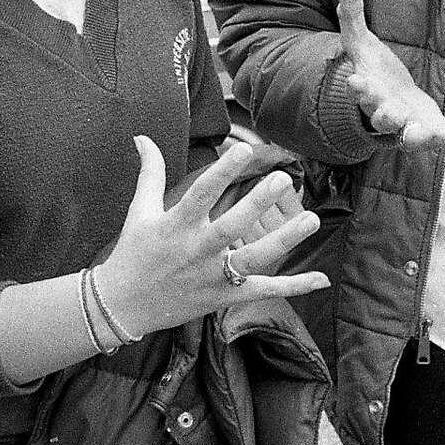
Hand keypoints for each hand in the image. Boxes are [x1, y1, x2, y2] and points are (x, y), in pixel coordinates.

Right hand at [95, 136, 330, 338]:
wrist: (123, 306)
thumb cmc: (133, 253)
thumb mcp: (139, 211)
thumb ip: (150, 173)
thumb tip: (143, 138)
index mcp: (175, 225)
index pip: (201, 194)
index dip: (222, 172)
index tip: (243, 150)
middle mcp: (196, 250)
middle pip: (231, 227)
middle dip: (257, 203)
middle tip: (282, 178)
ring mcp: (212, 276)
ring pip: (253, 259)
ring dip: (284, 241)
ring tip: (311, 219)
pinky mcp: (224, 297)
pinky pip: (263, 292)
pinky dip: (293, 286)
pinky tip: (322, 279)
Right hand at [335, 0, 444, 158]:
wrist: (388, 103)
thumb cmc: (374, 73)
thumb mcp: (361, 43)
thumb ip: (353, 16)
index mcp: (370, 92)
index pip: (361, 91)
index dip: (359, 88)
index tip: (356, 81)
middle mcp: (387, 114)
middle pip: (383, 119)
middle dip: (385, 116)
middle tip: (389, 113)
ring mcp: (410, 127)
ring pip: (412, 138)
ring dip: (419, 138)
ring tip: (429, 136)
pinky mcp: (434, 132)